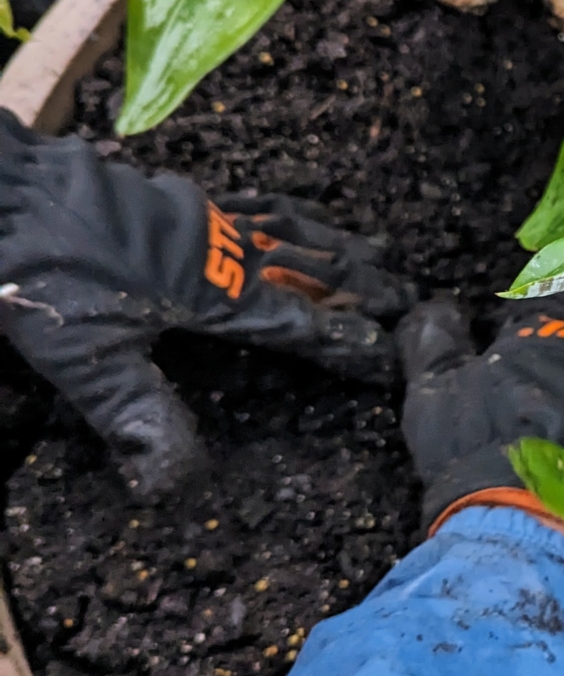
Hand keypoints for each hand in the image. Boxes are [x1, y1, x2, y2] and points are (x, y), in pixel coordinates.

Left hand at [0, 109, 414, 497]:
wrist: (4, 188)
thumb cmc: (42, 273)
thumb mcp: (85, 360)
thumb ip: (138, 417)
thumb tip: (176, 487)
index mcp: (215, 291)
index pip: (301, 323)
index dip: (350, 342)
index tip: (396, 354)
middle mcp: (221, 248)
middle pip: (312, 265)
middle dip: (365, 286)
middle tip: (411, 296)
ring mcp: (199, 213)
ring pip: (288, 226)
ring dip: (336, 242)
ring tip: (374, 249)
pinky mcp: (174, 194)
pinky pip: (251, 201)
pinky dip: (286, 209)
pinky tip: (288, 212)